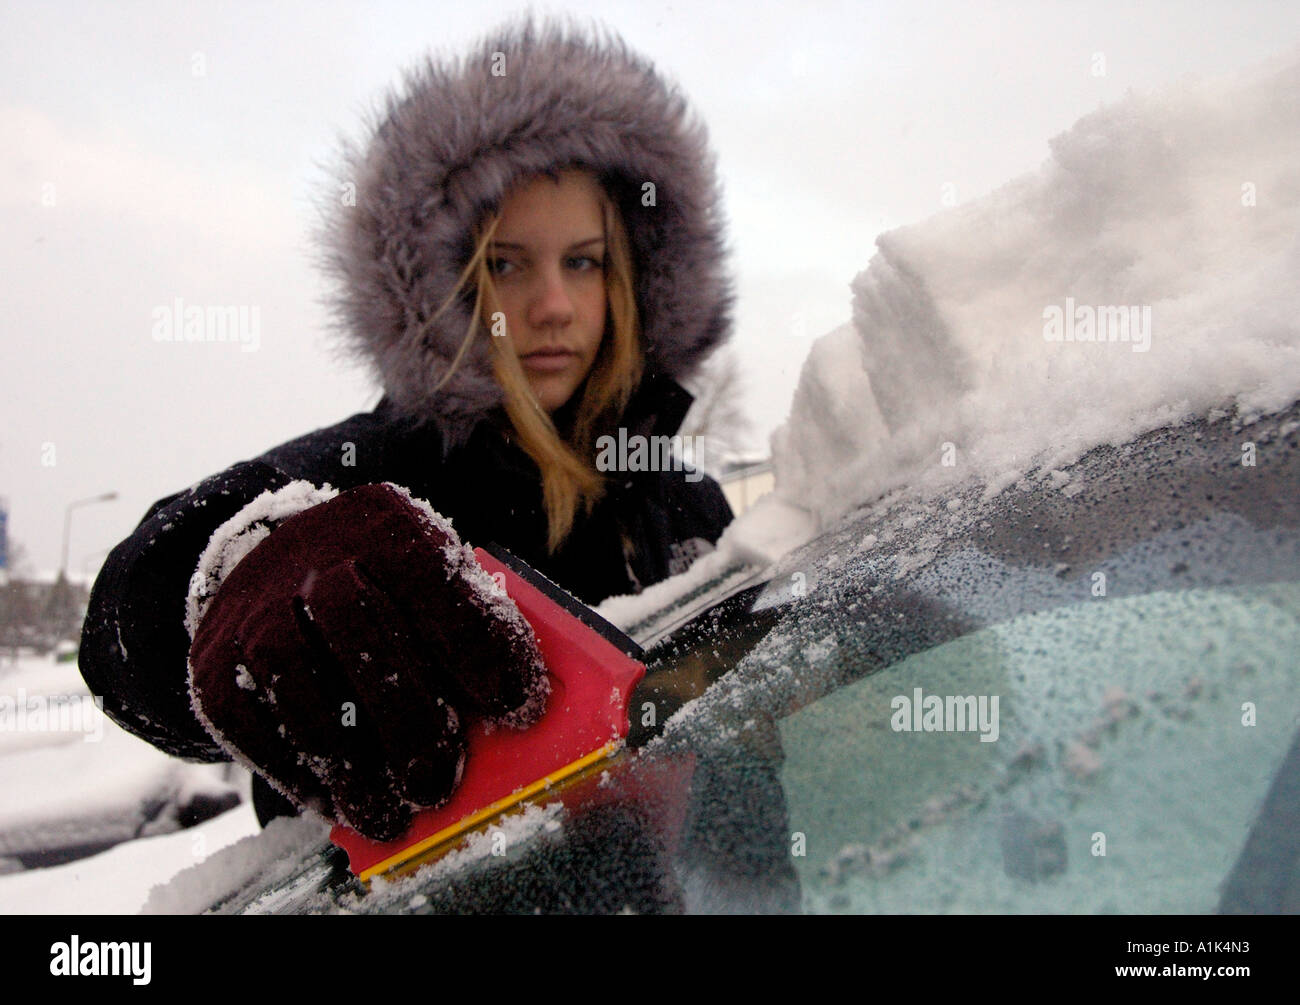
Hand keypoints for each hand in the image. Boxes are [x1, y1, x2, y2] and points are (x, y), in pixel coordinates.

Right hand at [187, 483, 548, 840]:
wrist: (274, 563)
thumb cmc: (386, 591)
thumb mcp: (429, 582)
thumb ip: (468, 631)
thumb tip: (512, 720)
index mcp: (388, 524)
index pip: (435, 577)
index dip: (480, 647)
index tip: (517, 708)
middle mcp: (315, 552)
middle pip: (358, 630)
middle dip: (408, 718)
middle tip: (440, 784)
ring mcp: (256, 605)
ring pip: (301, 686)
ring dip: (352, 766)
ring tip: (392, 816)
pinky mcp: (215, 659)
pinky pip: (250, 724)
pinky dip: (298, 774)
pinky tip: (337, 804)